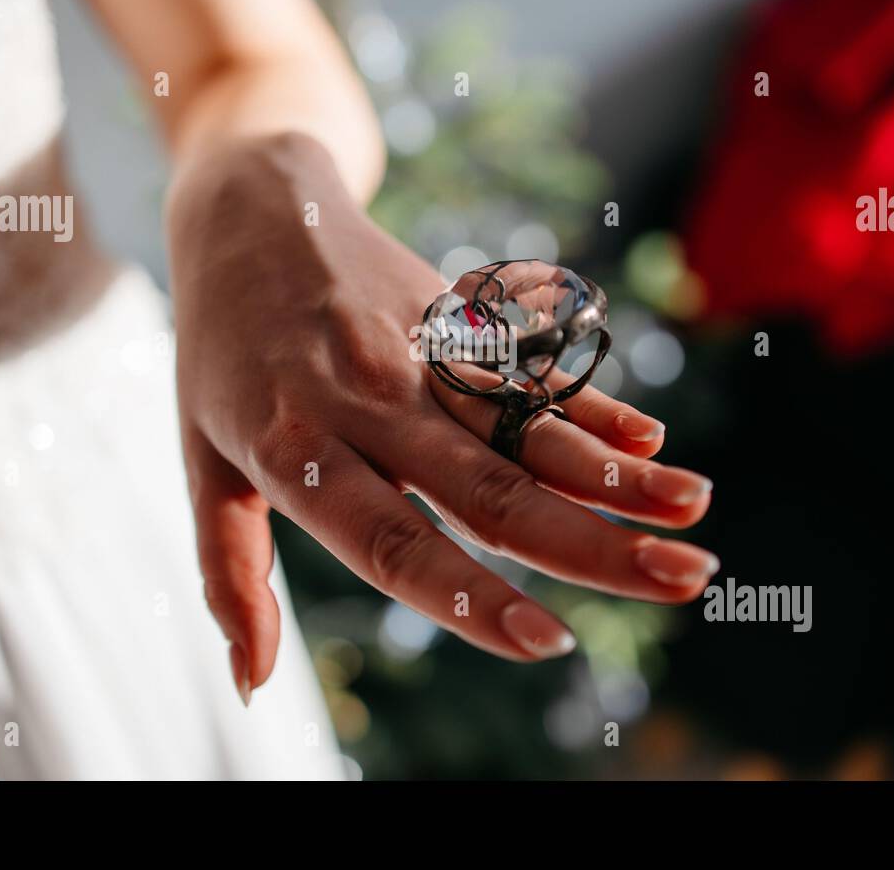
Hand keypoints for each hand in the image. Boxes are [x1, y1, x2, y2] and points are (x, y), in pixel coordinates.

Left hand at [165, 131, 718, 704]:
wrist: (251, 207)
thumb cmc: (220, 353)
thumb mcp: (200, 462)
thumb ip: (229, 574)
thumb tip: (252, 686)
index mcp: (296, 450)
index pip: (392, 540)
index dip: (470, 596)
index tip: (548, 642)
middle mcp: (368, 401)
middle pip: (492, 488)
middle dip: (595, 543)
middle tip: (683, 581)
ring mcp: (418, 353)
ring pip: (529, 427)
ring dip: (618, 473)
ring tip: (694, 514)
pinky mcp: (454, 318)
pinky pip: (530, 372)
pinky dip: (590, 408)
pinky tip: (652, 444)